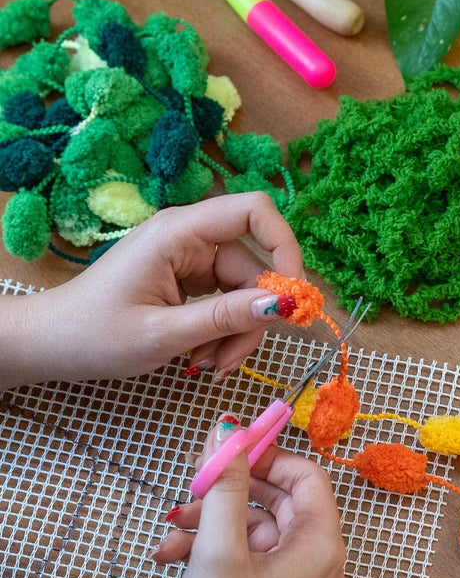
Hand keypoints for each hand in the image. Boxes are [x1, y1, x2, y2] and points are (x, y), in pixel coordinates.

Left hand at [4, 192, 303, 388]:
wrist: (50, 345)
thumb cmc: (95, 335)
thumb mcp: (164, 333)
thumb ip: (226, 318)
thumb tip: (283, 304)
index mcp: (179, 232)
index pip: (254, 211)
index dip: (284, 246)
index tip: (291, 296)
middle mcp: (189, 237)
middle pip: (253, 267)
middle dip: (251, 317)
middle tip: (231, 360)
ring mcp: (190, 259)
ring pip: (243, 293)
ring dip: (236, 334)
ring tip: (208, 366)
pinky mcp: (188, 280)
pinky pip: (226, 303)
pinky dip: (223, 334)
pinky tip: (203, 358)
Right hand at [156, 415, 344, 577]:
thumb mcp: (219, 549)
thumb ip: (227, 485)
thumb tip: (231, 429)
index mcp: (321, 545)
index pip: (307, 476)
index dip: (268, 456)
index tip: (227, 448)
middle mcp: (317, 560)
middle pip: (279, 500)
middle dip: (230, 489)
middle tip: (189, 480)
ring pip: (255, 528)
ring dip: (210, 521)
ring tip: (168, 528)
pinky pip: (247, 556)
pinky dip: (211, 549)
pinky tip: (171, 555)